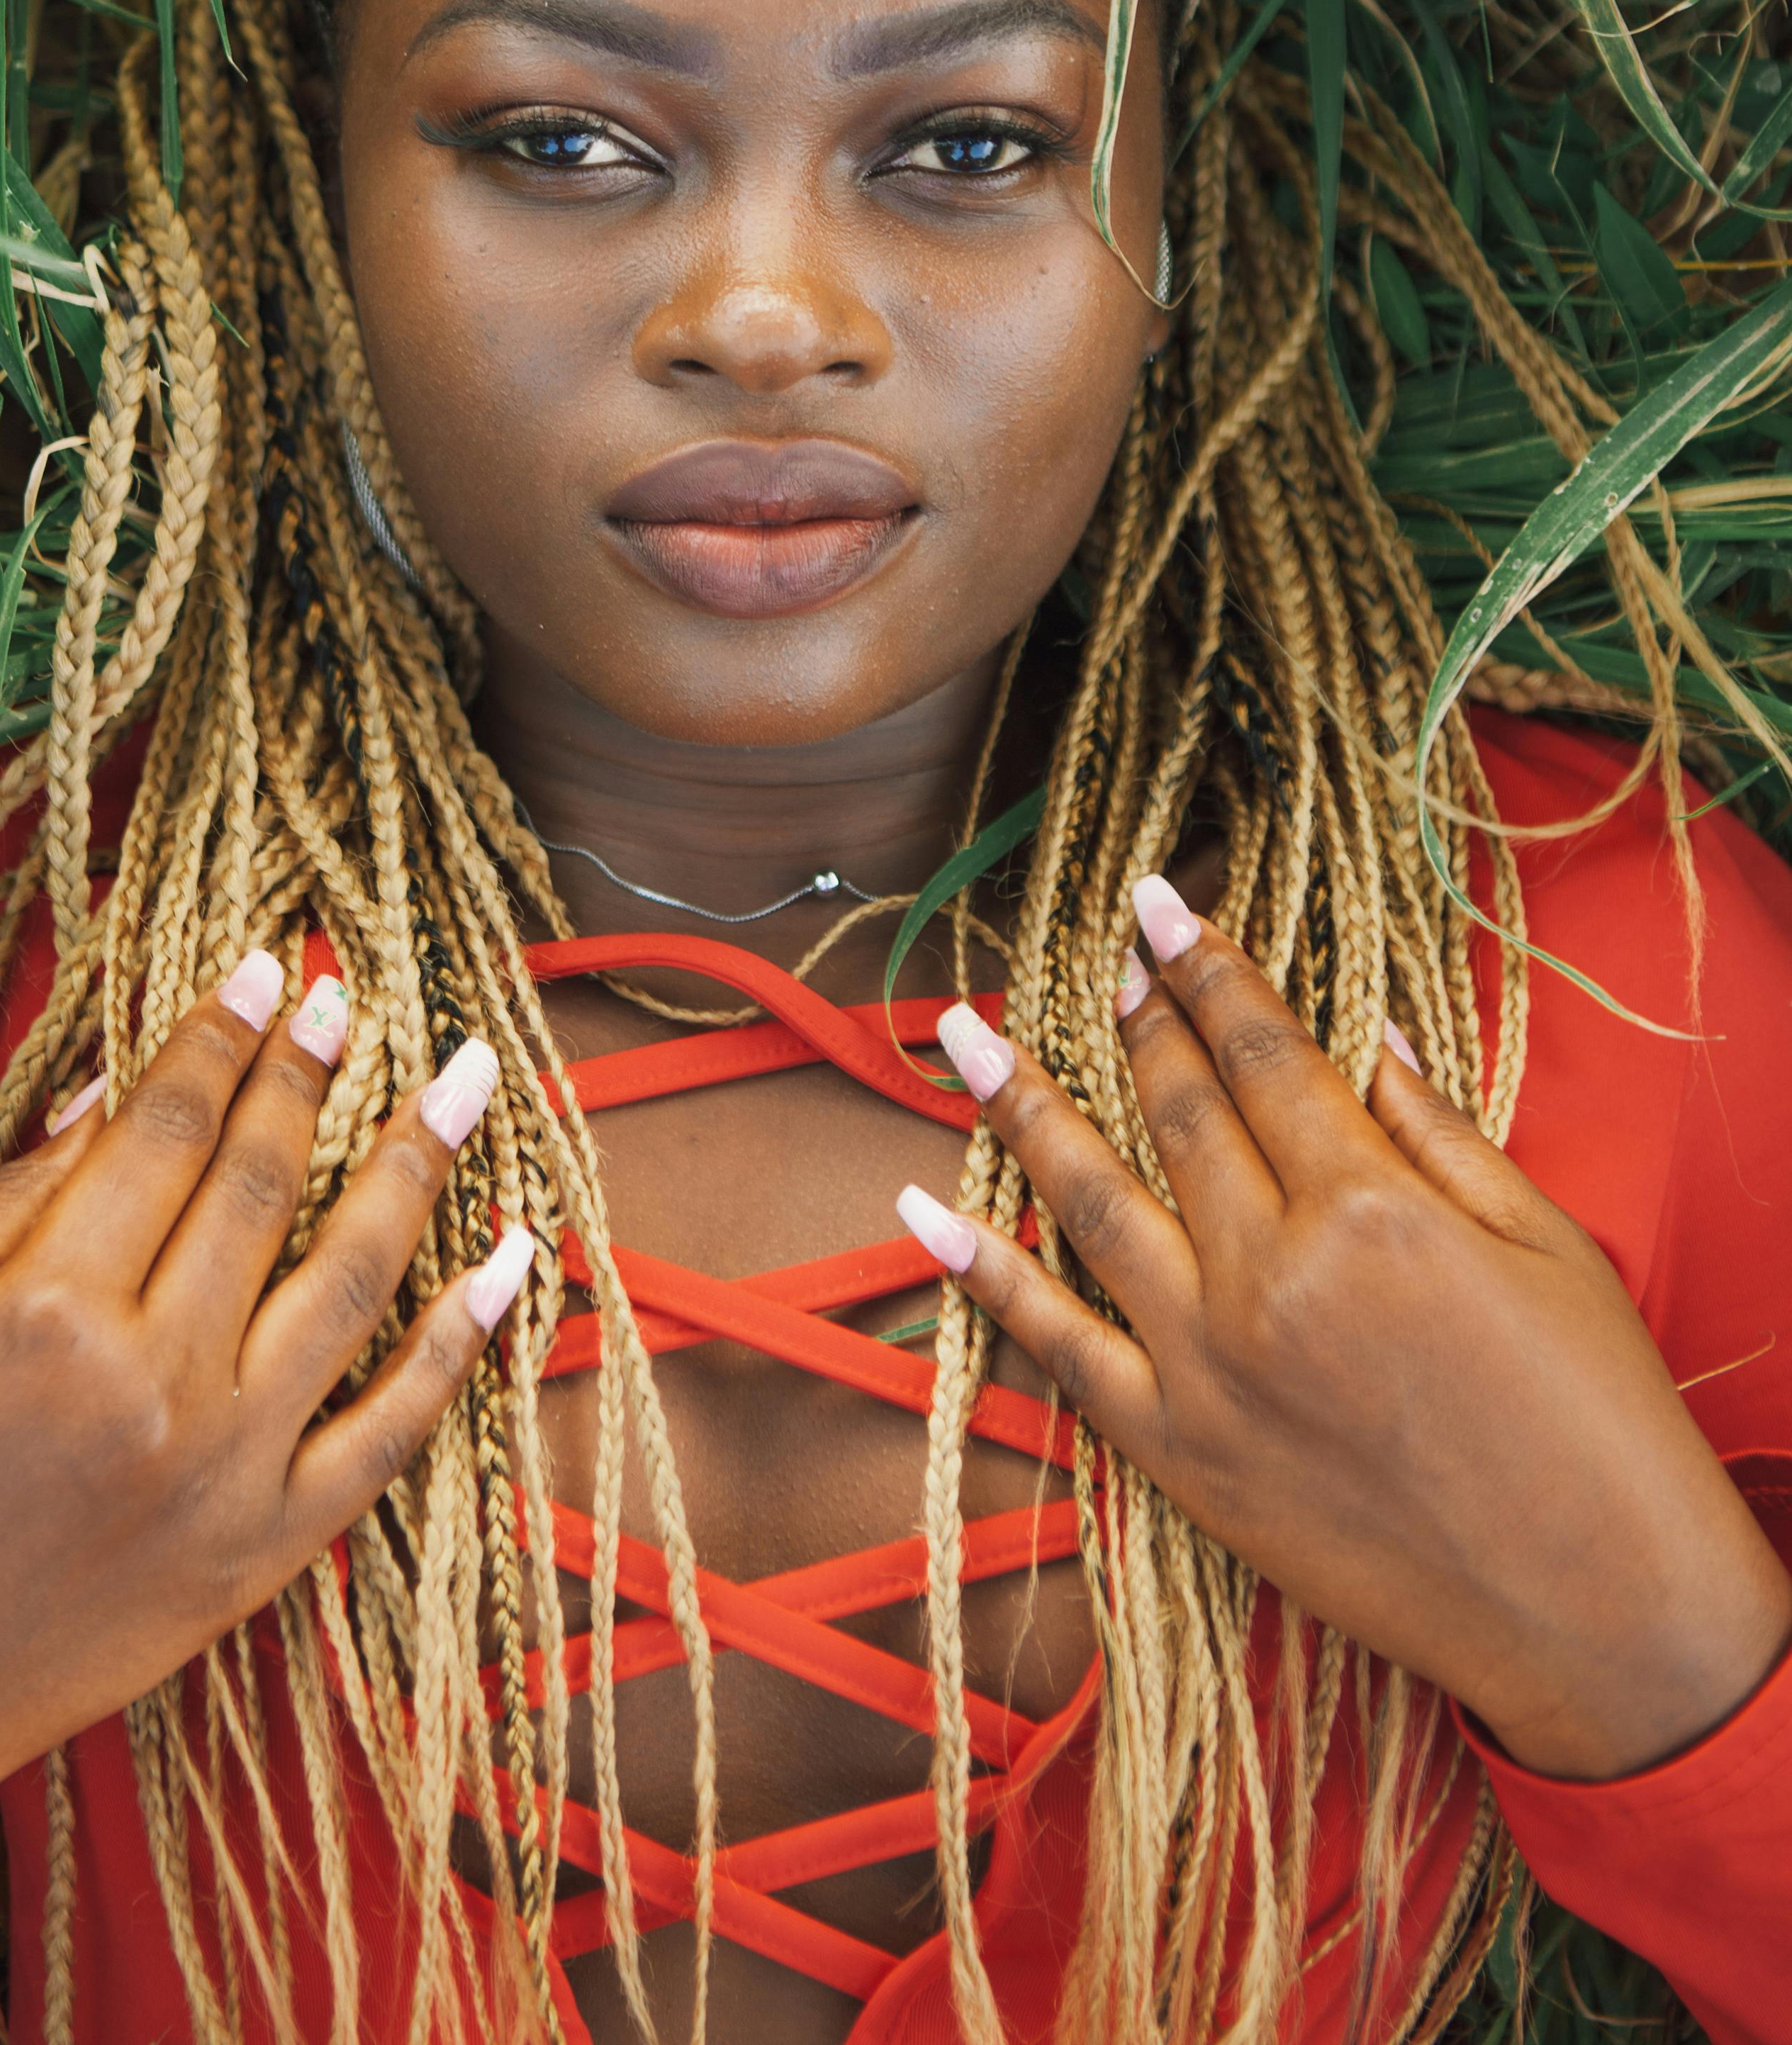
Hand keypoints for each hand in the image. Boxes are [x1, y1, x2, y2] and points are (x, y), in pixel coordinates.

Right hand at [0, 956, 529, 1911]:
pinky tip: (509, 1256)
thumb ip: (22, 1193)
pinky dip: (459, 1342)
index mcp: (48, 1313)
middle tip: (354, 993)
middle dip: (312, 1074)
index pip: (166, 1134)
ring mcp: (226, 1472)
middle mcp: (154, 1383)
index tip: (271, 968)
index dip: (222, 1039)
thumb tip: (127, 1082)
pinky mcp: (266, 1552)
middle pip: (262, 1187)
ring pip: (353, 1282)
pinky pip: (391, 1433)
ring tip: (471, 1077)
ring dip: (421, 1165)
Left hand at [902, 884, 1791, 1781]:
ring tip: (964, 1034)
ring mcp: (1210, 1368)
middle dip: (1135, 1020)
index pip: (1262, 1052)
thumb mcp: (1546, 1244)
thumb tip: (1362, 1034)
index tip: (1157, 901)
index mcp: (1368, 1208)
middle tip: (1102, 961)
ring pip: (1090, 1202)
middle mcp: (1269, 1274)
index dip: (1207, 967)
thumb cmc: (1600, 1423)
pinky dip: (983, 1277)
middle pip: (1176, 1111)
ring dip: (1020, 1107)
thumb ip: (1439, 1131)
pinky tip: (919, 1214)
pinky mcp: (1180, 1455)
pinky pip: (1056, 1349)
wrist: (1603, 1620)